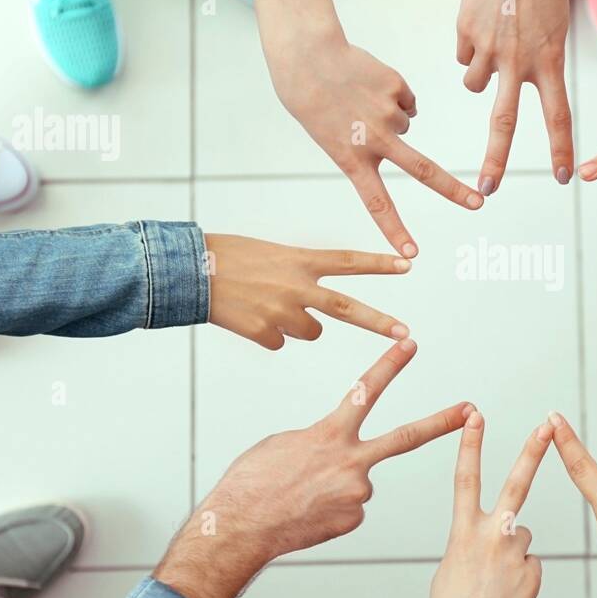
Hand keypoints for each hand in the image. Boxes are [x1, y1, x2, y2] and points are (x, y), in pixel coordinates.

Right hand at [155, 340, 469, 597]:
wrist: (239, 527)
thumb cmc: (252, 482)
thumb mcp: (283, 442)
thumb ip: (320, 438)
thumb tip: (338, 449)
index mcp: (330, 433)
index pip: (366, 390)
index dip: (390, 365)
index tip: (410, 344)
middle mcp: (351, 462)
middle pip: (406, 438)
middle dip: (442, 422)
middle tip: (471, 409)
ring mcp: (357, 493)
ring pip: (359, 480)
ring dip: (337, 484)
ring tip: (303, 495)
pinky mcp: (355, 518)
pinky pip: (351, 506)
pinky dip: (333, 507)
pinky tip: (309, 512)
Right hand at [205, 233, 412, 348]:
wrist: (189, 272)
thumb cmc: (229, 257)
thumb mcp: (272, 254)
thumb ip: (299, 274)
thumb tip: (310, 305)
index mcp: (300, 260)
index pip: (349, 261)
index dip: (379, 263)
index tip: (407, 264)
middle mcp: (296, 286)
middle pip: (348, 309)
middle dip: (379, 323)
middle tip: (406, 334)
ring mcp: (280, 312)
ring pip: (310, 333)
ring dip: (296, 325)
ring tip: (266, 306)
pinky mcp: (262, 333)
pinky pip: (278, 342)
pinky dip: (267, 334)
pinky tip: (247, 318)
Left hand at [270, 35, 482, 256]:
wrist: (308, 57)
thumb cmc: (314, 101)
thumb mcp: (333, 136)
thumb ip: (371, 144)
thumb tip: (410, 127)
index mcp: (352, 159)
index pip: (377, 203)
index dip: (395, 230)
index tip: (412, 254)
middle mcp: (375, 140)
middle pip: (422, 170)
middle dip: (453, 190)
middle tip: (478, 203)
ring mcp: (388, 113)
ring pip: (407, 123)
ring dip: (391, 115)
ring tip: (360, 100)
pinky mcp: (396, 87)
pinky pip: (406, 99)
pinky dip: (393, 94)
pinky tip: (370, 84)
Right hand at [428, 411, 548, 597]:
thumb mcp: (447, 572)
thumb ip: (466, 544)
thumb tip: (486, 537)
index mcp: (461, 533)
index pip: (465, 477)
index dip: (470, 444)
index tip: (475, 416)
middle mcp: (492, 536)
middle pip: (516, 483)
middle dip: (532, 451)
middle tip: (547, 425)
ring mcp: (517, 553)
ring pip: (521, 535)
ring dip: (512, 552)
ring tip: (496, 585)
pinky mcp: (536, 572)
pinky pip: (530, 563)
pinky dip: (522, 576)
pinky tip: (510, 597)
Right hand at [457, 0, 573, 194]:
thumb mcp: (552, 27)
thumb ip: (532, 61)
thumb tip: (492, 85)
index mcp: (549, 60)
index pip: (558, 115)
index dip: (560, 149)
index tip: (563, 178)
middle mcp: (519, 61)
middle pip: (504, 122)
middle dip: (495, 160)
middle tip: (488, 189)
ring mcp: (489, 49)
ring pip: (475, 84)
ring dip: (480, 75)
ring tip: (492, 41)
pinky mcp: (466, 34)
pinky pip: (464, 55)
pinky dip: (470, 45)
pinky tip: (482, 20)